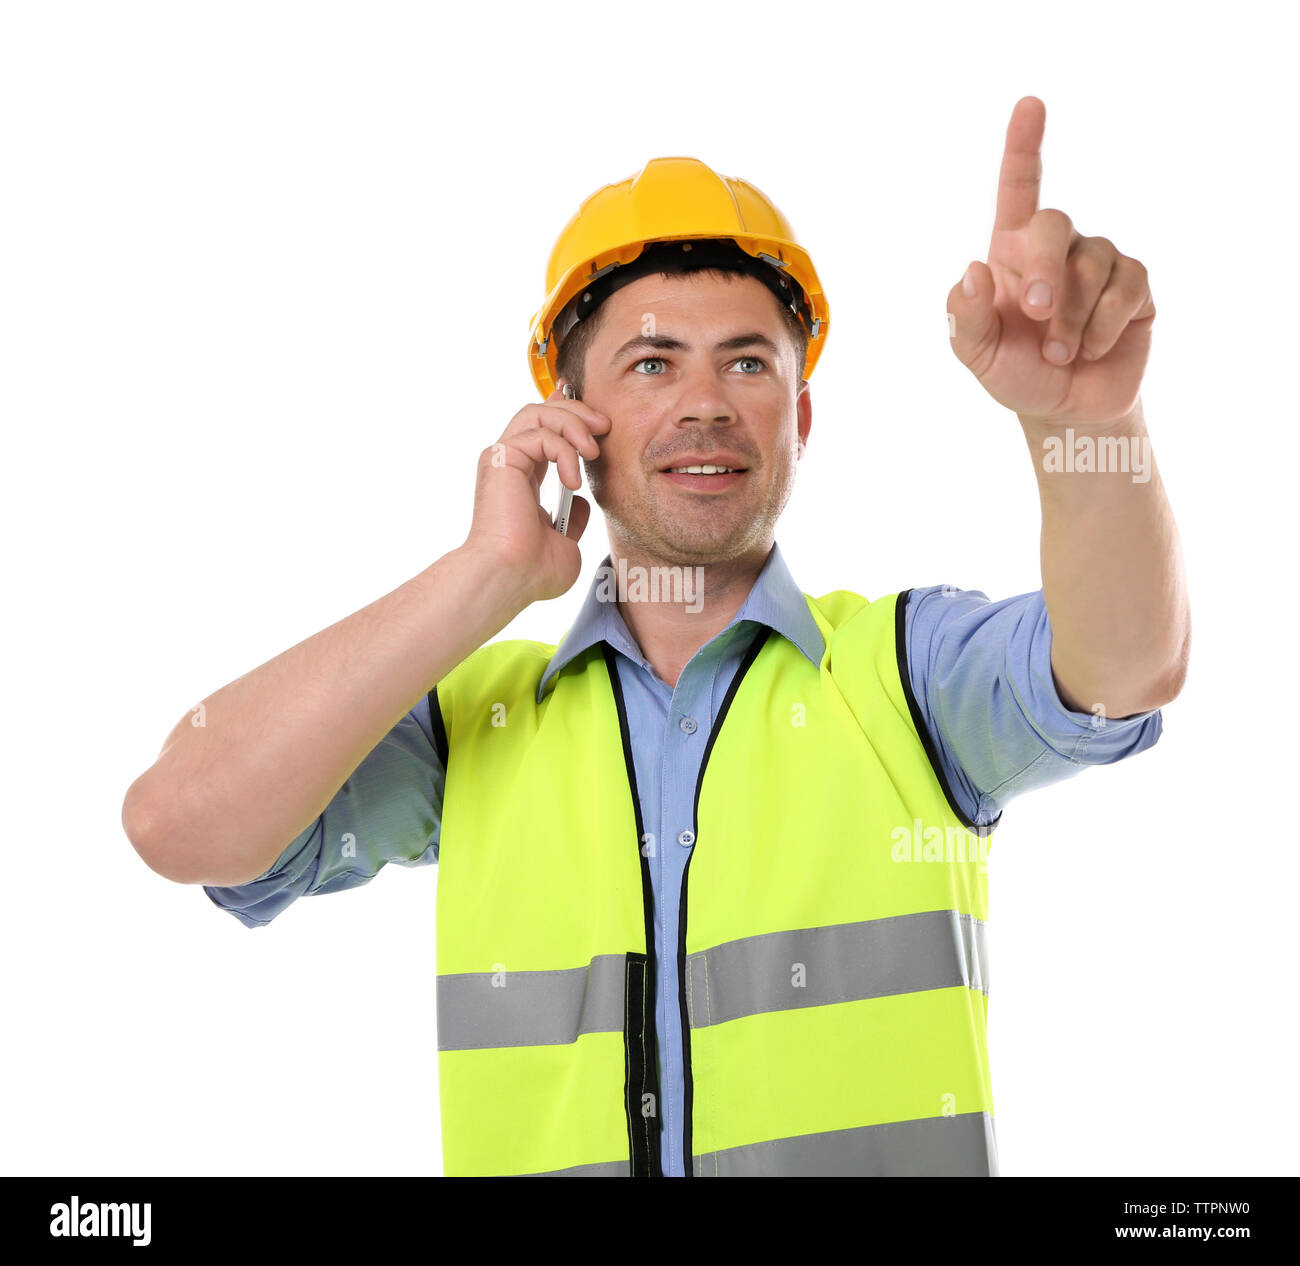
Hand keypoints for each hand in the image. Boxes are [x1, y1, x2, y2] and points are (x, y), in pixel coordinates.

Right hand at [462, 379, 610, 604]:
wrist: (510, 578)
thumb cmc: (531, 572)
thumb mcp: (566, 543)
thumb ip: (574, 518)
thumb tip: (581, 501)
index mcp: (521, 479)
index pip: (541, 431)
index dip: (567, 416)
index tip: (596, 421)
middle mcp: (508, 464)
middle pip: (540, 412)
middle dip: (577, 412)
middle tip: (605, 427)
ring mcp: (502, 459)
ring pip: (537, 413)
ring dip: (573, 423)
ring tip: (593, 451)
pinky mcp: (501, 459)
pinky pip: (540, 435)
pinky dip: (565, 451)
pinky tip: (573, 482)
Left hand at [948, 96, 1155, 424]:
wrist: (1066, 412)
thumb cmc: (1016, 375)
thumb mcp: (977, 354)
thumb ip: (966, 316)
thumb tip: (973, 270)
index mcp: (1012, 252)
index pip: (1018, 189)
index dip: (1023, 147)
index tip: (1030, 104)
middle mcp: (1058, 248)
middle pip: (1054, 223)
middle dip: (1045, 269)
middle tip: (1036, 315)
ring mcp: (1099, 262)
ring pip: (1091, 264)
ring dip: (1072, 318)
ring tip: (1061, 354)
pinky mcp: (1135, 286)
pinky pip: (1126, 288)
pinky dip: (1103, 326)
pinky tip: (1091, 349)